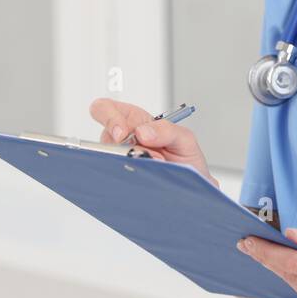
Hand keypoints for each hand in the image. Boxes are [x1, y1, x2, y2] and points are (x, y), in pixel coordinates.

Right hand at [88, 97, 218, 188]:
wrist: (192, 189)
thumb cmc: (185, 161)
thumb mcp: (184, 139)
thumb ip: (167, 130)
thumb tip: (142, 131)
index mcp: (135, 121)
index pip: (106, 108)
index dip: (108, 117)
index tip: (122, 133)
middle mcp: (123, 140)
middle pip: (104, 137)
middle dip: (119, 146)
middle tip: (136, 154)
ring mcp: (120, 160)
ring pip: (110, 159)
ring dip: (134, 163)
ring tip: (156, 166)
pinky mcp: (120, 178)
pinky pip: (115, 177)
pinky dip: (130, 177)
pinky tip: (146, 177)